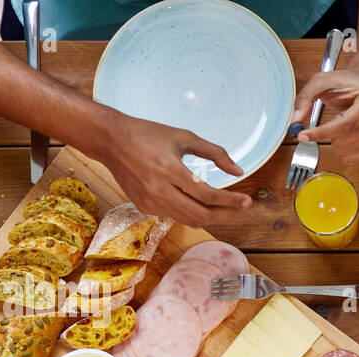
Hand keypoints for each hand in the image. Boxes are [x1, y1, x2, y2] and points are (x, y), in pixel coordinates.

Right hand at [91, 114, 250, 227]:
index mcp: (169, 169)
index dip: (231, 201)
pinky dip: (190, 213)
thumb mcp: (183, 137)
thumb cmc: (148, 135)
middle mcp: (159, 190)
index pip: (208, 195)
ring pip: (189, 220)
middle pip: (201, 214)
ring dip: (211, 217)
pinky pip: (174, 216)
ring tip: (228, 210)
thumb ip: (214, 153)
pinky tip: (199, 205)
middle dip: (226, 215)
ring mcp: (150, 202)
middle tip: (242, 209)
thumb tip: (238, 171)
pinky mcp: (143, 207)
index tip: (248, 201)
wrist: (111, 141)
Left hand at [291, 69, 358, 161]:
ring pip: (349, 151)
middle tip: (334, 119)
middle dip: (329, 135)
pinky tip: (350, 136)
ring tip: (345, 125)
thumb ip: (305, 98)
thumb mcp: (322, 82)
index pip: (346, 124)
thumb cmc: (348, 84)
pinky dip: (346, 151)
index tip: (303, 136)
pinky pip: (356, 159)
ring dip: (338, 142)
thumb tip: (295, 120)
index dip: (322, 133)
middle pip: (346, 140)